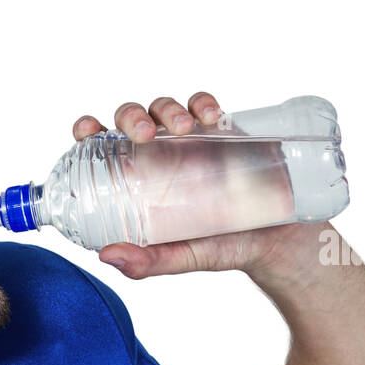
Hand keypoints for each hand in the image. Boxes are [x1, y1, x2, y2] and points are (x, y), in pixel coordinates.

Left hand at [73, 93, 313, 277]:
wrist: (278, 240)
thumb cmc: (223, 247)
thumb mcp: (182, 257)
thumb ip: (148, 261)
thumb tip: (107, 255)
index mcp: (137, 179)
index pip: (101, 147)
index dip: (87, 132)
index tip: (85, 132)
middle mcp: (158, 155)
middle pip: (131, 119)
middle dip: (131, 116)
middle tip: (144, 135)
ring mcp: (189, 140)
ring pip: (165, 107)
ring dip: (167, 108)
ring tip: (184, 128)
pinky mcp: (221, 130)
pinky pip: (205, 105)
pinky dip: (204, 102)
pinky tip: (211, 117)